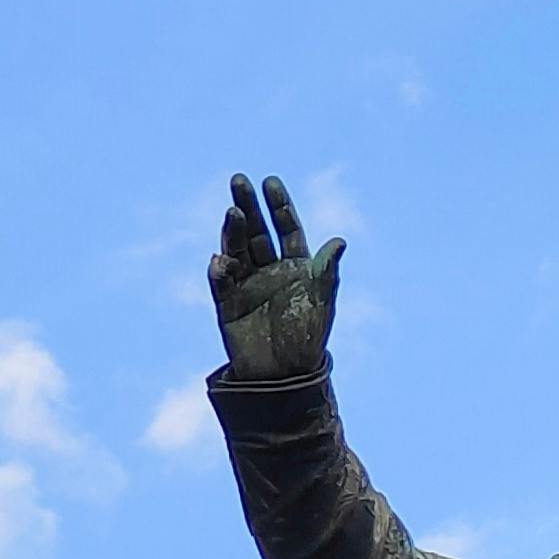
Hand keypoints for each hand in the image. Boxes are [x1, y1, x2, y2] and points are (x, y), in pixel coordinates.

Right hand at [209, 171, 344, 378]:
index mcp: (296, 266)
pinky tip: (221, 260)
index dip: (279, 207)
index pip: (286, 229)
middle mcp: (270, 270)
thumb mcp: (321, 304)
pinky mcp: (228, 304)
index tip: (271, 183)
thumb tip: (340, 241)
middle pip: (256, 232)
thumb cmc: (309, 341)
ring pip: (236, 250)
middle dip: (248, 207)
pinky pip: (221, 283)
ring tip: (232, 213)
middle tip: (239, 180)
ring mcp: (247, 285)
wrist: (284, 378)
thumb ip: (326, 273)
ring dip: (232, 232)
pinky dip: (219, 270)